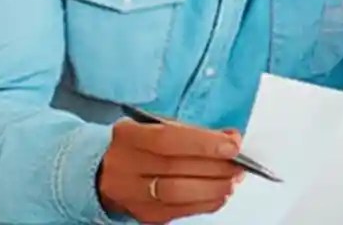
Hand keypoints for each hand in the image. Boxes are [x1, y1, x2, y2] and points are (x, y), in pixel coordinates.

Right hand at [98, 117, 245, 222]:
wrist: (103, 172)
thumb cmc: (141, 144)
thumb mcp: (157, 127)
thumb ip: (192, 132)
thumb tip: (230, 139)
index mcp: (128, 136)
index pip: (168, 140)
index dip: (203, 143)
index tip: (232, 144)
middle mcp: (125, 166)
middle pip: (175, 169)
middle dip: (215, 167)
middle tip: (238, 163)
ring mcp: (132, 195)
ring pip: (178, 194)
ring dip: (214, 187)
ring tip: (233, 179)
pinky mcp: (144, 215)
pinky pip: (180, 211)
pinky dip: (207, 202)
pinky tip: (221, 192)